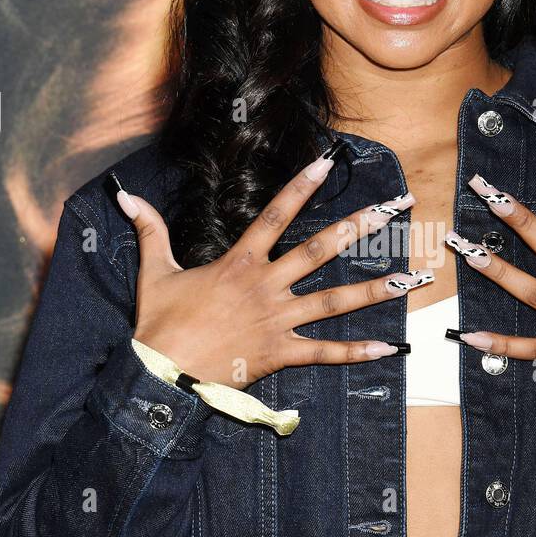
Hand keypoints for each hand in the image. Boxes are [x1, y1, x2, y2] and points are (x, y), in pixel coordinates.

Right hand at [110, 151, 431, 387]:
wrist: (160, 373)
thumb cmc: (160, 323)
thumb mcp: (156, 271)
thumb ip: (151, 230)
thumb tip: (126, 197)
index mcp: (240, 262)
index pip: (276, 214)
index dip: (302, 186)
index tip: (328, 163)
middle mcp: (265, 286)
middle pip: (320, 250)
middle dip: (360, 226)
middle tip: (395, 209)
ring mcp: (277, 320)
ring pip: (333, 301)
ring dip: (373, 290)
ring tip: (409, 280)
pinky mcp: (279, 352)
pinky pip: (324, 352)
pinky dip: (356, 352)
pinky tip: (388, 348)